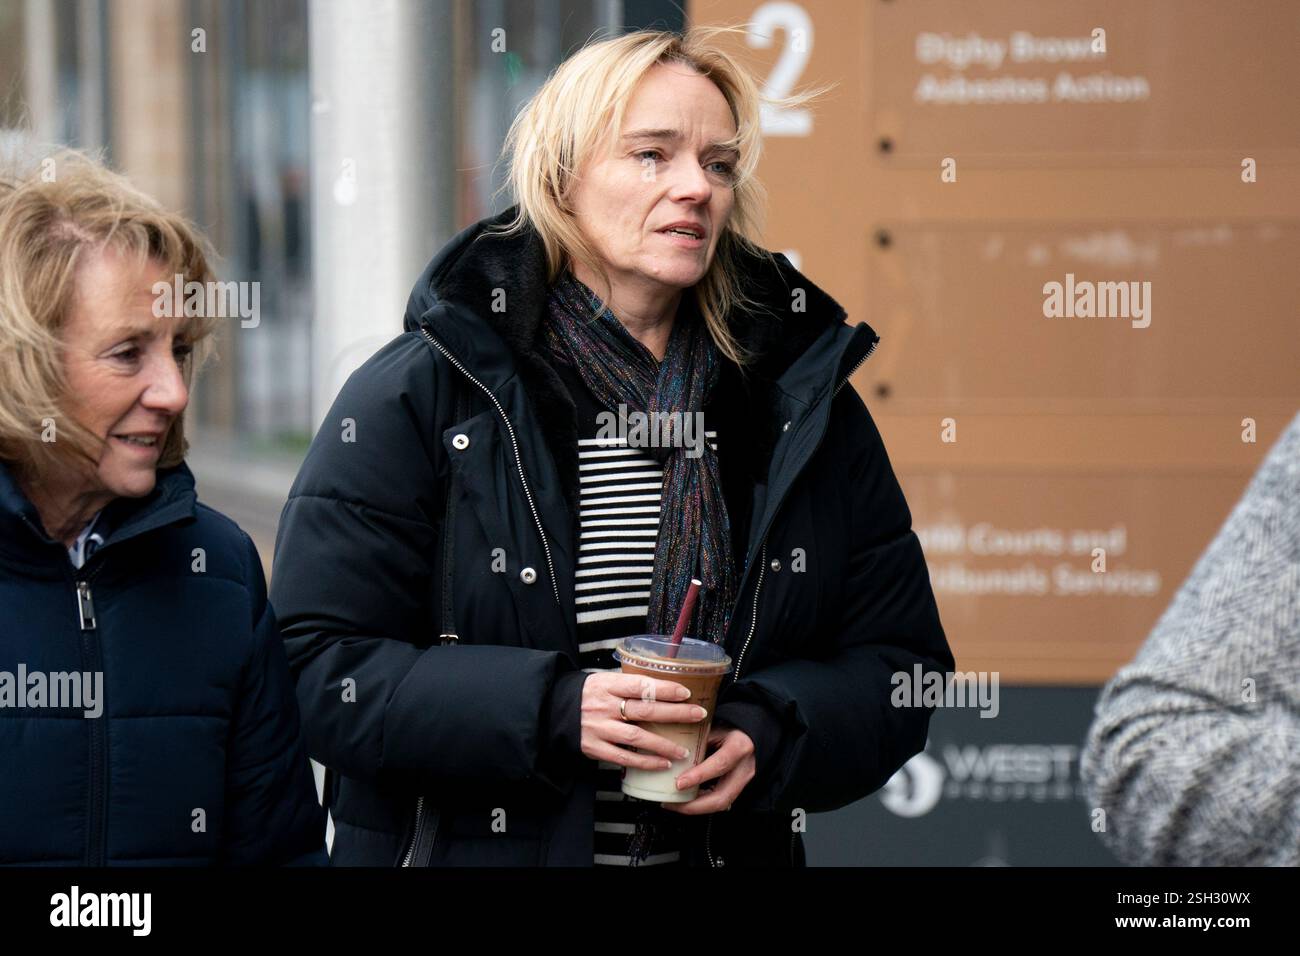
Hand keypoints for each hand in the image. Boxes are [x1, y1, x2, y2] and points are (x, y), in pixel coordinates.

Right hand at [578, 672, 708, 770]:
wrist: (552, 709)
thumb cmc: (587, 694)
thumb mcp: (603, 680)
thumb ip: (628, 685)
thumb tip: (664, 688)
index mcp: (608, 685)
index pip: (641, 685)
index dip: (664, 689)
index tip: (686, 693)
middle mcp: (604, 706)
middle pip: (645, 710)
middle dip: (675, 714)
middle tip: (698, 715)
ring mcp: (599, 728)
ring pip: (637, 737)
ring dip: (663, 745)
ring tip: (684, 750)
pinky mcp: (594, 748)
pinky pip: (624, 758)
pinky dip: (645, 762)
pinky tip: (662, 764)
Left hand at [660, 723, 754, 814]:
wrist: (749, 735)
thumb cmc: (731, 727)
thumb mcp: (714, 727)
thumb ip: (697, 741)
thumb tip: (672, 754)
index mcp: (739, 747)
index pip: (719, 766)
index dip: (698, 777)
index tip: (678, 784)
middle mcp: (744, 769)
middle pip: (721, 797)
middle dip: (694, 806)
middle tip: (672, 803)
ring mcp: (744, 781)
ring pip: (721, 804)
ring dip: (696, 807)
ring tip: (675, 804)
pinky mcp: (739, 788)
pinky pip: (720, 801)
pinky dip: (702, 803)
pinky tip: (687, 800)